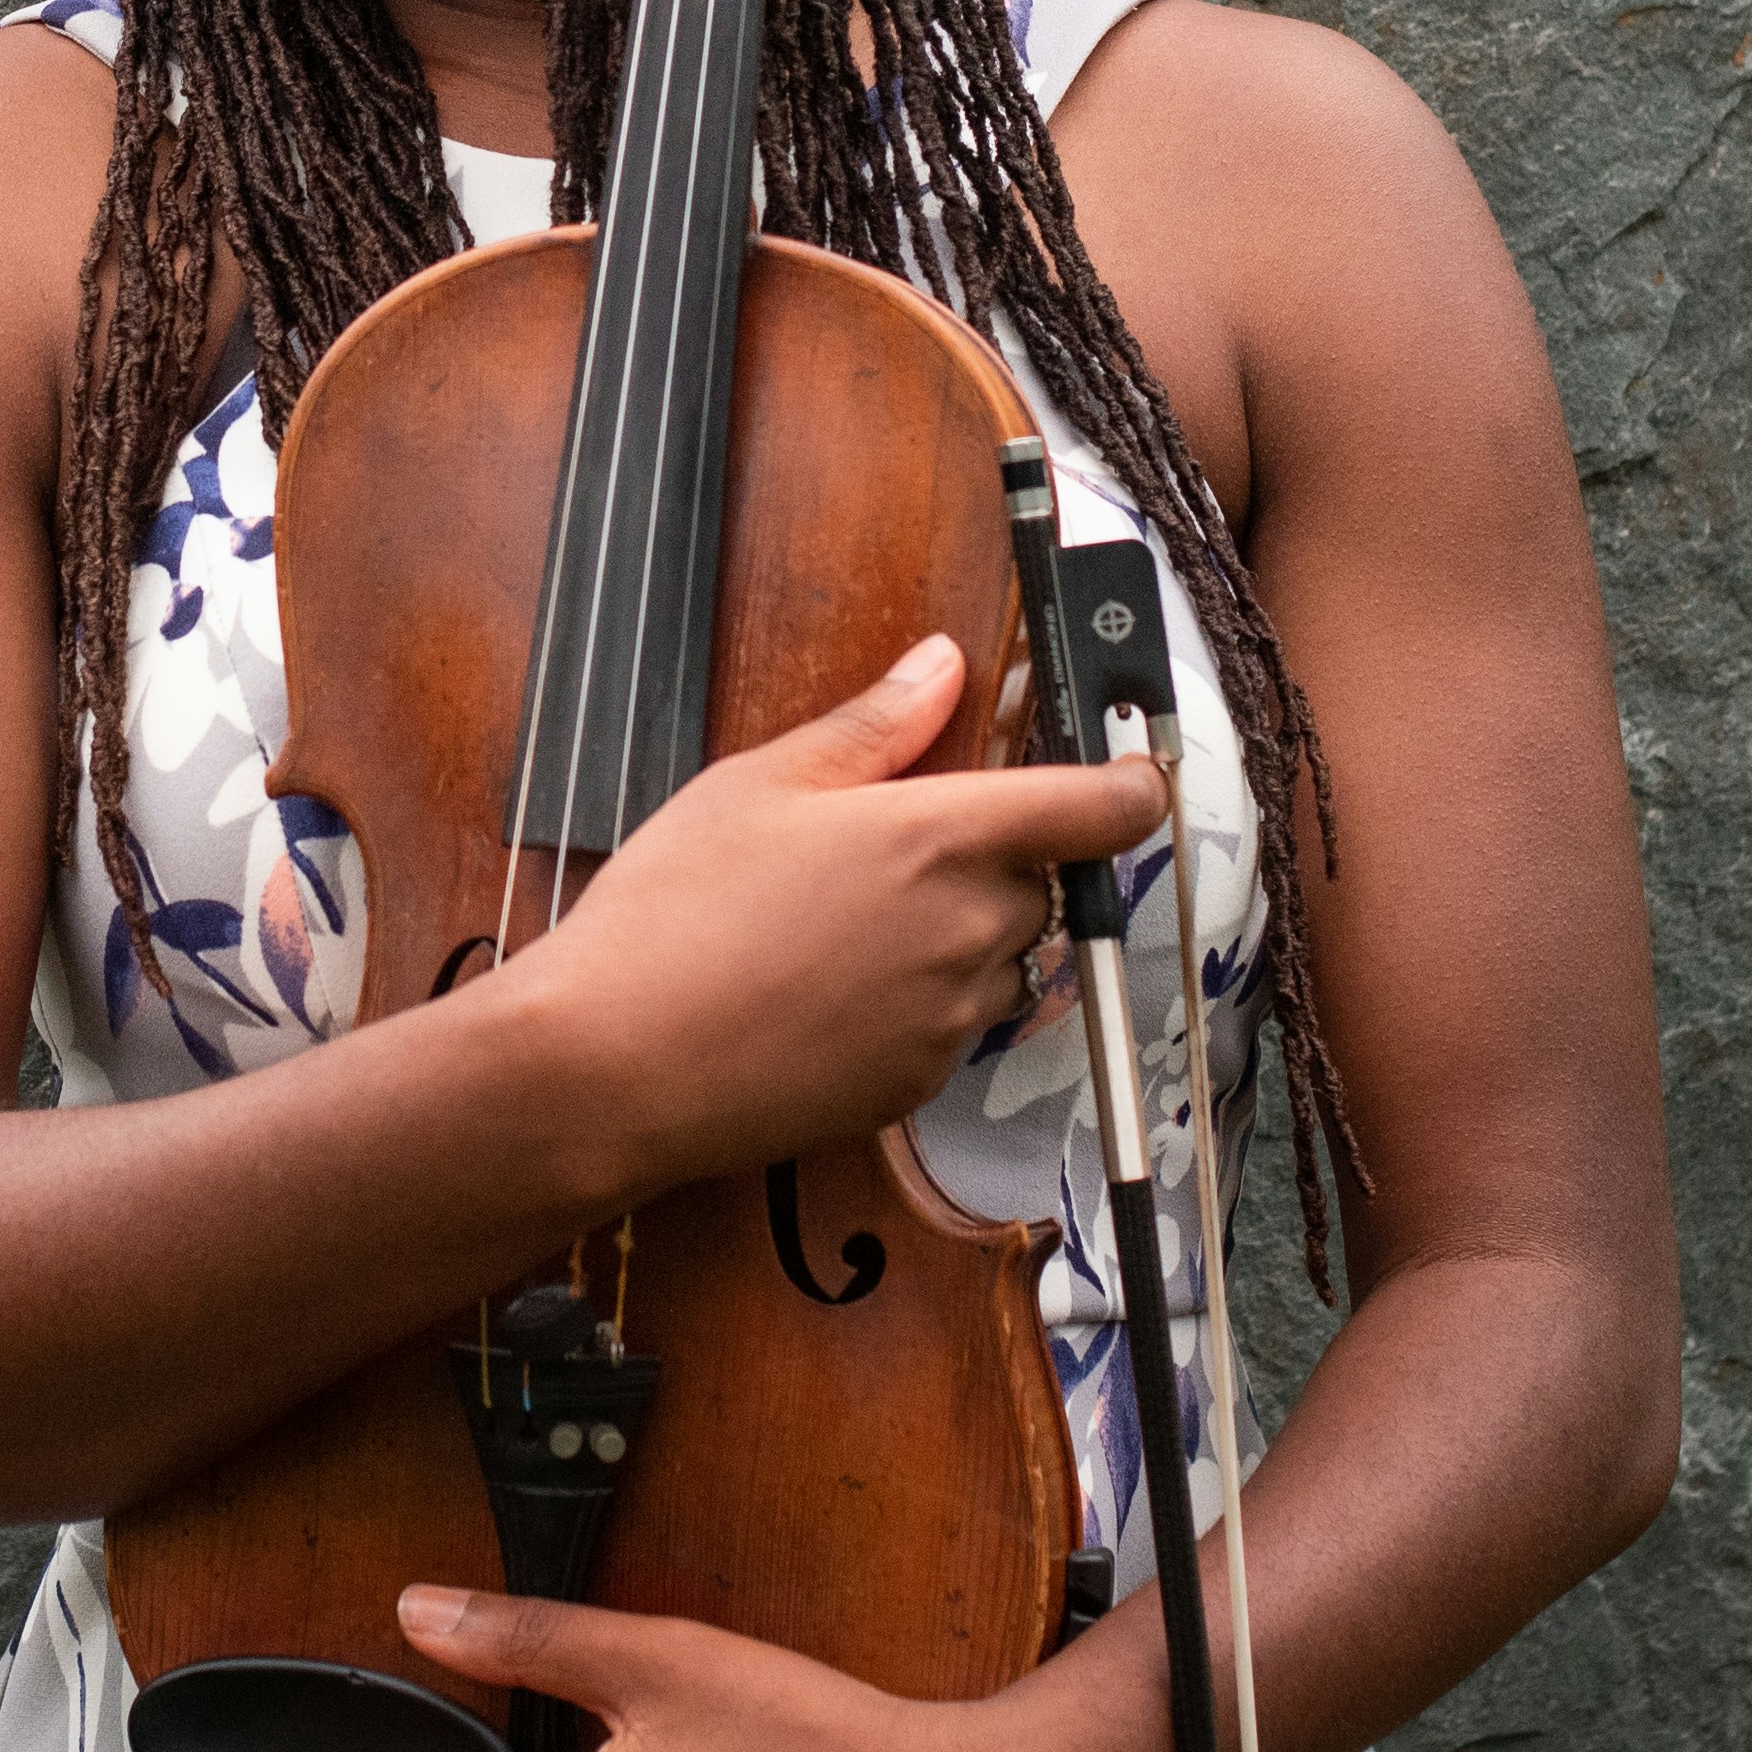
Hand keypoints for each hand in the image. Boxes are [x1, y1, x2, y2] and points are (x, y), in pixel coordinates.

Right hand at [488, 634, 1166, 1205]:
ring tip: (842, 928)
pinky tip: (824, 990)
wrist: (617, 1067)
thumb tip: (941, 666)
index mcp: (943, 838)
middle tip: (892, 850)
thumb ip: (873, 725)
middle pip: (1040, 883)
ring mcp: (950, 1017)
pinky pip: (953, 1026)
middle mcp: (969, 930)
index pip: (1101, 810)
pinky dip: (917, 1002)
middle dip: (992, 861)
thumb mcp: (759, 785)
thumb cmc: (674, 915)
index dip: (1134, 786)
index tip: (1131, 774)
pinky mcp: (919, 1085)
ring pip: (999, 960)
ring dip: (958, 936)